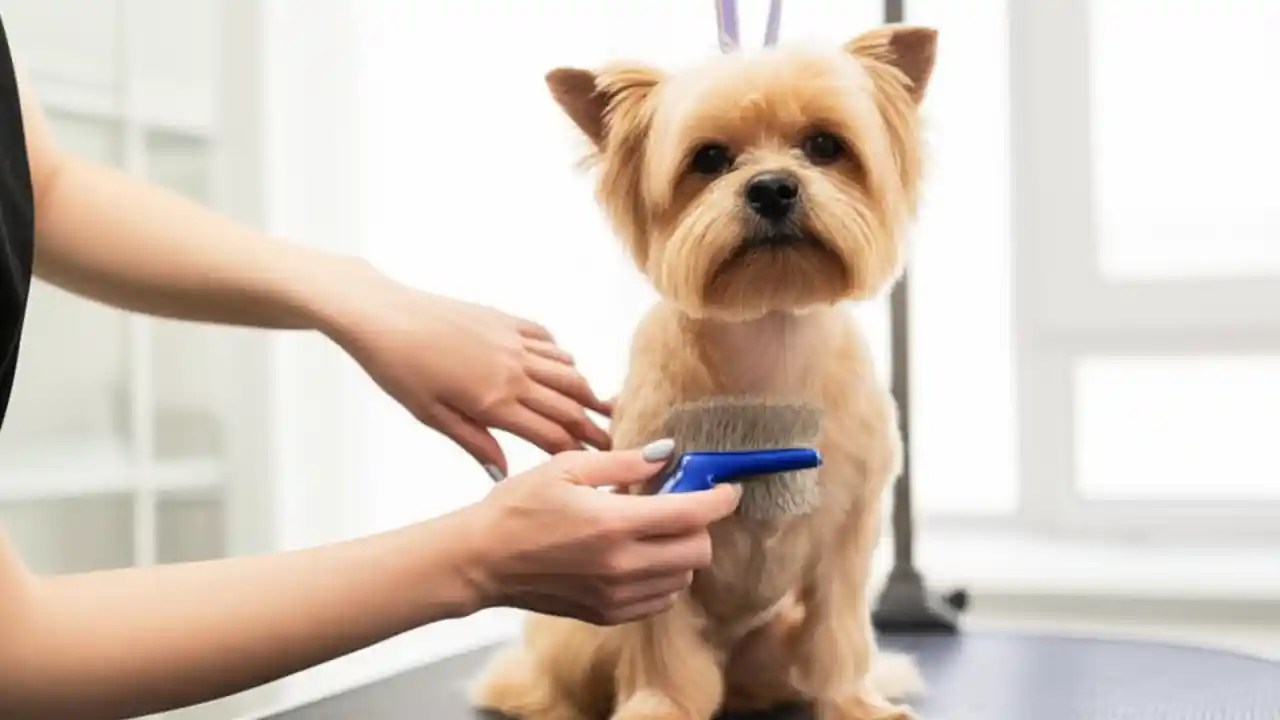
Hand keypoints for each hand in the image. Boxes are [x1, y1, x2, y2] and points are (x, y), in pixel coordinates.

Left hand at [325, 270, 611, 476]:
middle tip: (613, 440)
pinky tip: (563, 366)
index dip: (577, 449)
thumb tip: (504, 473)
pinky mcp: (506, 320)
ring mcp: (513, 342)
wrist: (384, 316)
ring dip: (586, 391)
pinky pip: (548, 340)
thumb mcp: (432, 416)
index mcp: (495, 402)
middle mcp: (514, 371)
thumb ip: (475, 443)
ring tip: (599, 407)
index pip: (551, 432)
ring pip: (566, 370)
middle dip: (593, 425)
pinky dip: (561, 357)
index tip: (598, 460)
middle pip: (568, 403)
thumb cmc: (399, 370)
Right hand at [459, 440, 741, 624]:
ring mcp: (615, 595)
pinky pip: (659, 600)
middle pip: (698, 551)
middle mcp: (621, 565)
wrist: (481, 560)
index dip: (720, 499)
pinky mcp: (606, 614)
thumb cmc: (517, 507)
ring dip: (681, 552)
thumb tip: (667, 453)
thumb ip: (623, 461)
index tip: (728, 488)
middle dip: (701, 525)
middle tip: (682, 505)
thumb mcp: (566, 467)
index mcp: (613, 523)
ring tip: (654, 530)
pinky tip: (639, 556)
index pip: (692, 514)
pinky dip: (662, 578)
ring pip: (682, 578)